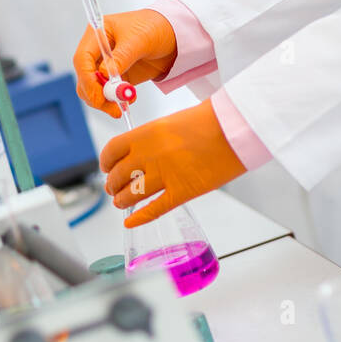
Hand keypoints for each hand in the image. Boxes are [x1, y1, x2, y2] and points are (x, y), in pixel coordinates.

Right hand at [73, 9, 177, 118]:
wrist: (173, 36)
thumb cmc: (154, 28)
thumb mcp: (139, 40)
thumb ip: (122, 57)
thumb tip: (104, 74)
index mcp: (97, 35)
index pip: (82, 59)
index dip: (87, 78)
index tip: (98, 94)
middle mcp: (97, 51)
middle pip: (85, 77)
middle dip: (95, 94)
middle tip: (111, 106)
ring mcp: (106, 66)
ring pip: (94, 89)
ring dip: (104, 101)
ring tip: (122, 106)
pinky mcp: (117, 79)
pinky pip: (109, 94)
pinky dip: (115, 101)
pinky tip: (129, 101)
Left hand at [100, 98, 245, 224]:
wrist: (235, 127)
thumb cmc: (210, 119)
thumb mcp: (172, 121)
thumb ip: (154, 137)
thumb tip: (144, 150)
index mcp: (146, 133)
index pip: (112, 150)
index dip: (105, 162)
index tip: (107, 167)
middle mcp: (149, 155)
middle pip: (118, 175)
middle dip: (112, 184)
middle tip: (113, 188)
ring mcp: (165, 175)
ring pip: (131, 195)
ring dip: (122, 201)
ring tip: (121, 202)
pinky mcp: (182, 192)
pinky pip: (154, 209)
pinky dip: (140, 218)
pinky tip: (131, 222)